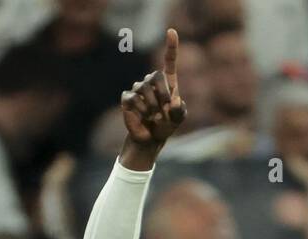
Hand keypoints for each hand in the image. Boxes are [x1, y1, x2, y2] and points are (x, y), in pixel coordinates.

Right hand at [120, 28, 185, 153]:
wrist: (151, 138)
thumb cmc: (166, 126)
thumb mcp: (178, 119)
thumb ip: (180, 110)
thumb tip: (175, 101)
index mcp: (167, 83)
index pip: (169, 60)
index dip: (171, 46)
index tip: (171, 31)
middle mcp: (151, 82)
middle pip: (155, 75)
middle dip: (162, 93)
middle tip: (165, 108)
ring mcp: (138, 89)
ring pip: (143, 88)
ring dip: (152, 105)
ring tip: (154, 116)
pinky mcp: (127, 98)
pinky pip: (133, 98)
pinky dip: (140, 110)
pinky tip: (143, 116)